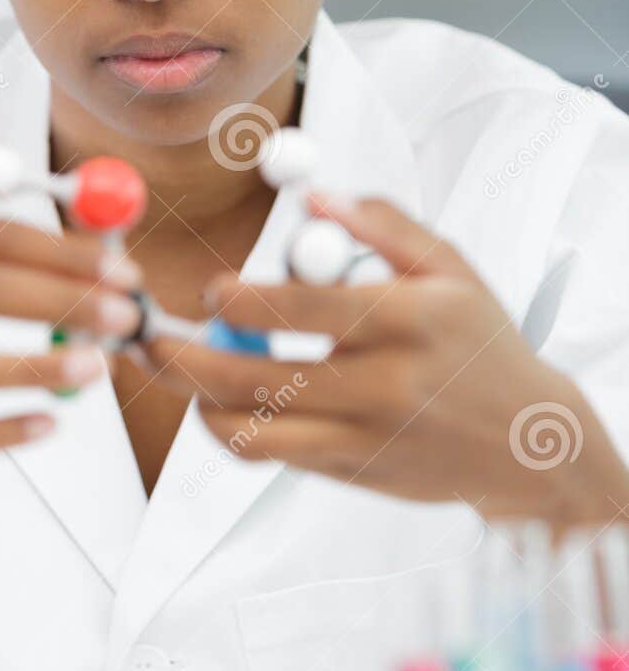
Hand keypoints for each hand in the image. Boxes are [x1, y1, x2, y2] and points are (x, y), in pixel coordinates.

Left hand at [142, 191, 628, 527]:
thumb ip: (383, 225)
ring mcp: (359, 435)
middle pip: (251, 376)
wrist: (524, 443)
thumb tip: (314, 201)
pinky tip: (218, 401)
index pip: (299, 310)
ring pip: (246, 428)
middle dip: (181, 354)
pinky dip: (228, 429)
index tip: (214, 291)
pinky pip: (265, 454)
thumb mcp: (452, 270)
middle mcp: (380, 384)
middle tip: (147, 334)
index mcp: (406, 321)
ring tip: (175, 367)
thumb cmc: (482, 346)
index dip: (237, 300)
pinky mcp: (346, 470)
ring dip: (195, 398)